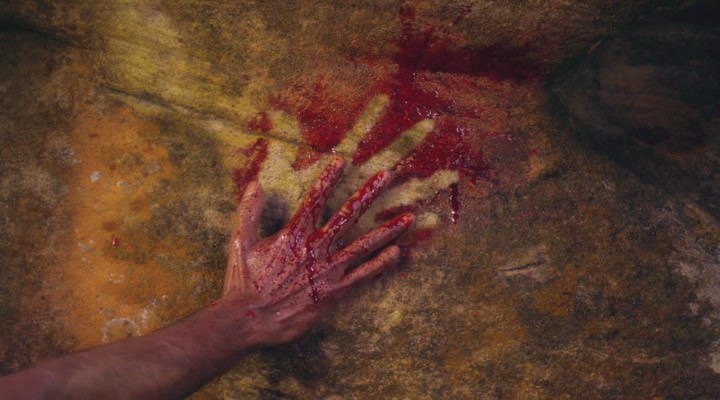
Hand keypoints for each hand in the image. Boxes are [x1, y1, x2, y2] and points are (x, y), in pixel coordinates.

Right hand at [221, 156, 413, 344]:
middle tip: (388, 175)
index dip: (329, 178)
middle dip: (370, 193)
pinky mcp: (334, 291)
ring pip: (365, 244)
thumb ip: (250, 211)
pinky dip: (381, 264)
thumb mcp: (241, 242)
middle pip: (349, 214)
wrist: (250, 320)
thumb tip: (256, 183)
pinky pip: (363, 275)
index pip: (315, 198)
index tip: (344, 161)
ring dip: (388, 229)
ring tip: (409, 217)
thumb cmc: (244, 282)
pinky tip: (397, 252)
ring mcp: (329, 270)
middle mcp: (316, 248)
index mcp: (294, 234)